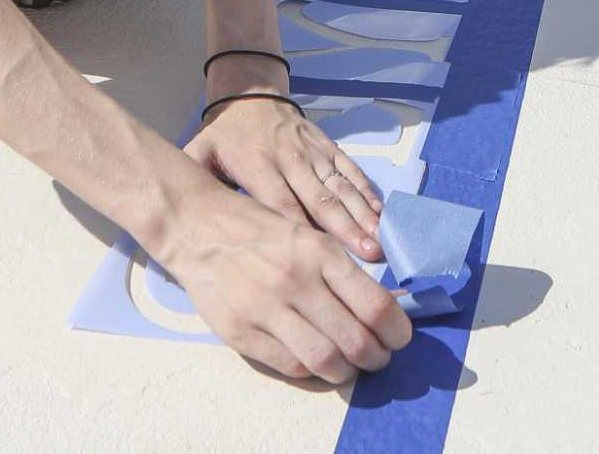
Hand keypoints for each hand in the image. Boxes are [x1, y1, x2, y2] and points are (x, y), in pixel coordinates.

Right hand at [161, 116, 411, 383]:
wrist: (198, 228)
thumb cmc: (261, 230)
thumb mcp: (308, 235)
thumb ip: (343, 271)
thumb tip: (385, 306)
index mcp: (319, 251)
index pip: (375, 306)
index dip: (397, 331)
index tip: (399, 337)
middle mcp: (295, 280)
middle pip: (356, 341)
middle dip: (377, 357)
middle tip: (379, 356)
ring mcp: (266, 309)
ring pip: (326, 361)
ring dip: (347, 371)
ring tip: (350, 364)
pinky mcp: (241, 332)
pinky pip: (291, 366)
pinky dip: (312, 370)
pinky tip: (315, 359)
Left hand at [187, 94, 385, 259]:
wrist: (249, 91)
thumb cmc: (225, 134)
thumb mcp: (201, 152)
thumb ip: (196, 180)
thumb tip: (186, 221)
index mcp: (256, 164)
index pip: (281, 202)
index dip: (300, 229)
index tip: (319, 258)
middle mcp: (289, 157)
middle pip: (319, 198)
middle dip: (345, 228)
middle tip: (368, 256)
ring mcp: (311, 150)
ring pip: (340, 185)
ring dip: (362, 214)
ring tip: (380, 240)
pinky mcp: (327, 144)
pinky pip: (350, 169)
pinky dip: (367, 190)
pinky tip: (382, 213)